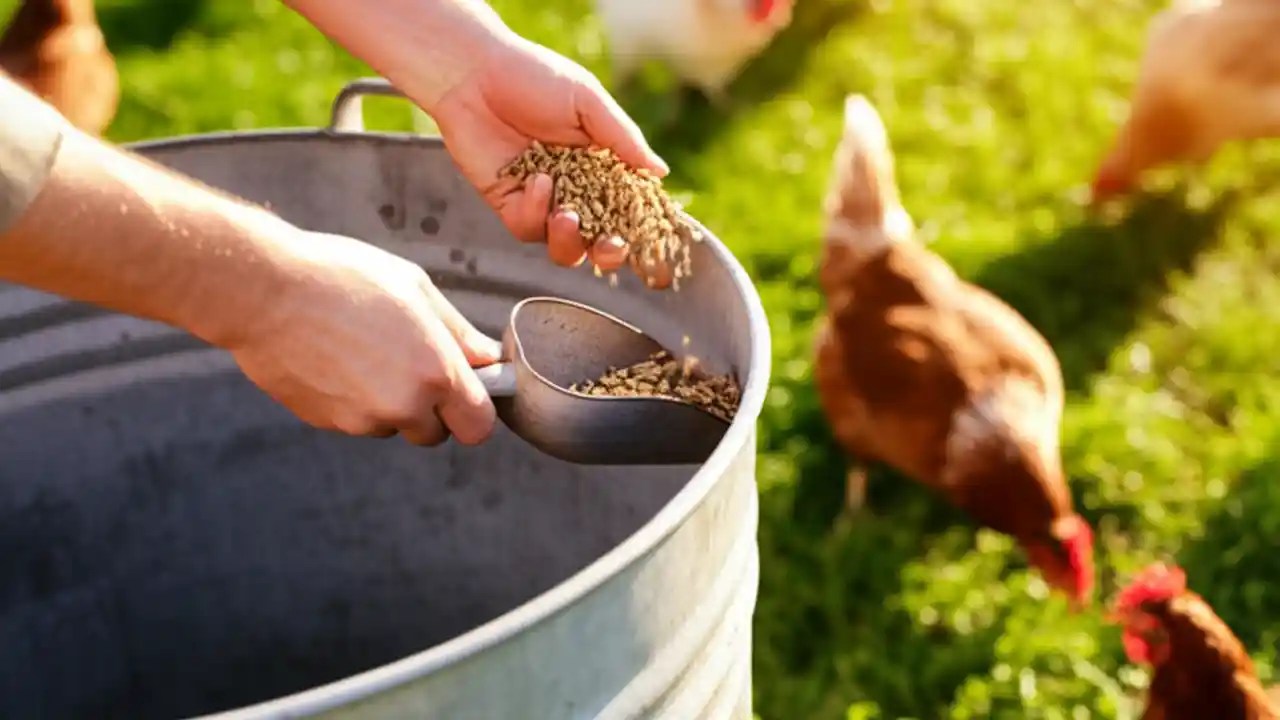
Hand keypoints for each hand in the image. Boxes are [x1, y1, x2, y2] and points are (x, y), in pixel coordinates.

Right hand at [227, 231, 500, 445]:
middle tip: (409, 364)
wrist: (264, 291)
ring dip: (387, 403)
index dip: (474, 410)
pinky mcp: (326, 422)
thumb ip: (458, 334)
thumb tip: (487, 359)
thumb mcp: (415, 289)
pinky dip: (352, 400)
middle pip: (434, 434)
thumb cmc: (343, 277)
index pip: (478, 427)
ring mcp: (361, 420)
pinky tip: (335, 359)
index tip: (465, 389)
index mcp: (435, 373)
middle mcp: (402, 406)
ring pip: (390, 425)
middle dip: (429, 410)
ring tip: (362, 351)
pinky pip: (354, 420)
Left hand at [430, 34, 669, 274]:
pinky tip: (537, 180)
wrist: (473, 73)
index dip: (636, 227)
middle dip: (608, 252)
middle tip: (608, 246)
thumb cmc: (533, 77)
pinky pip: (528, 228)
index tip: (643, 235)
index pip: (626, 208)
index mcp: (601, 165)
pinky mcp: (509, 203)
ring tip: (567, 216)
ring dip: (570, 241)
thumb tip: (659, 172)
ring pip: (564, 246)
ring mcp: (542, 200)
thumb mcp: (587, 102)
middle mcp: (575, 188)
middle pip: (599, 240)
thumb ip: (623, 139)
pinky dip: (536, 212)